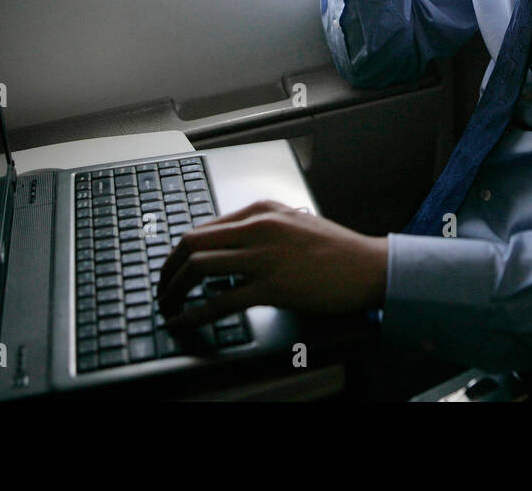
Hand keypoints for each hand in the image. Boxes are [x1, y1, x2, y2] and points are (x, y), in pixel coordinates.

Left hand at [156, 200, 387, 330]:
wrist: (368, 266)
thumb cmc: (336, 250)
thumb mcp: (295, 223)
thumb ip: (263, 228)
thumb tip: (230, 248)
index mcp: (263, 210)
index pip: (205, 226)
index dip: (181, 252)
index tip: (174, 268)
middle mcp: (259, 227)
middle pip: (193, 242)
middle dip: (169, 269)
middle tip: (164, 288)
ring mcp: (265, 256)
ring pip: (199, 267)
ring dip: (175, 290)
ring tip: (168, 306)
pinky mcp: (272, 286)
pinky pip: (220, 300)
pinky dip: (194, 314)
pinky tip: (184, 322)